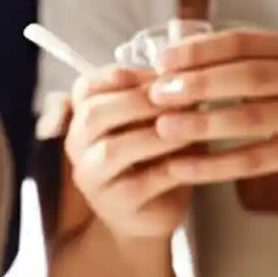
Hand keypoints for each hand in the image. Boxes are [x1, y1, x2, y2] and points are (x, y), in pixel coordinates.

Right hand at [65, 66, 194, 237]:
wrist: (154, 213)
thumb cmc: (155, 158)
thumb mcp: (154, 120)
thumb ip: (158, 96)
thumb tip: (186, 63)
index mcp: (83, 116)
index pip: (88, 86)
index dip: (125, 76)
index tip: (163, 75)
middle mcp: (78, 145)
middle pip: (95, 113)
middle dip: (140, 101)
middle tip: (181, 97)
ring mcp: (93, 178)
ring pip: (113, 149)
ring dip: (156, 134)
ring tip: (193, 126)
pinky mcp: (117, 205)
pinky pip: (140, 183)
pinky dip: (170, 167)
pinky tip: (198, 158)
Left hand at [149, 29, 277, 186]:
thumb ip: (236, 63)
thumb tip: (173, 55)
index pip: (242, 42)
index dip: (200, 51)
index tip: (163, 62)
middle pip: (248, 76)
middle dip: (198, 84)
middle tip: (158, 95)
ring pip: (250, 118)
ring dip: (202, 124)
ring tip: (163, 129)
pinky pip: (254, 159)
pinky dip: (215, 165)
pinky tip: (184, 168)